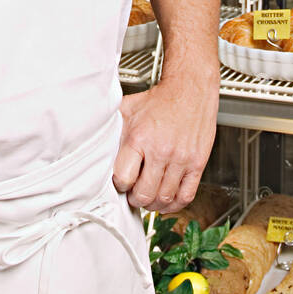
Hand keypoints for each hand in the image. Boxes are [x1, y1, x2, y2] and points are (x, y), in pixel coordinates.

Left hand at [113, 72, 218, 213]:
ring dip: (153, 204)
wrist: (190, 89)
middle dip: (135, 199)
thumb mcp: (128, 109)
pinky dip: (175, 204)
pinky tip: (167, 198)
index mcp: (140, 138)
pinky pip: (186, 196)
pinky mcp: (197, 163)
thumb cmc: (160, 100)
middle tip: (134, 194)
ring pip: (164, 198)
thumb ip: (113, 130)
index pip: (123, 179)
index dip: (120, 185)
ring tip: (149, 196)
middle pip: (144, 194)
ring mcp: (181, 159)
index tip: (121, 182)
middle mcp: (161, 150)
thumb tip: (95, 145)